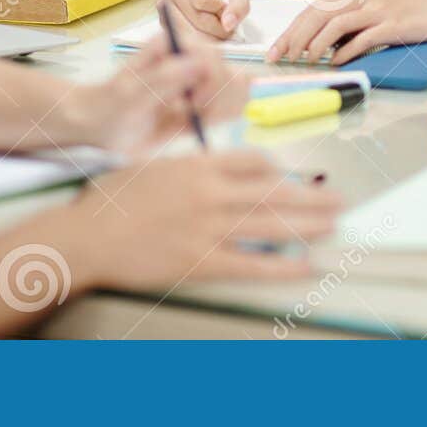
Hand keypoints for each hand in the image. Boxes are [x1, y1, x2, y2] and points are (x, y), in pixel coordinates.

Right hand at [62, 150, 341, 288]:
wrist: (85, 236)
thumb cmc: (112, 199)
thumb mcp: (155, 165)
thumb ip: (191, 165)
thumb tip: (220, 168)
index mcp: (199, 165)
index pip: (254, 160)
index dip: (279, 169)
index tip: (293, 175)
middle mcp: (212, 192)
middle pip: (275, 191)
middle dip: (312, 196)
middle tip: (340, 198)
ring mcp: (209, 228)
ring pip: (272, 224)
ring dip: (310, 224)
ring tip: (335, 224)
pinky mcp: (202, 261)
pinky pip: (253, 265)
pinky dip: (284, 265)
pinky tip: (307, 265)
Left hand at [64, 42, 250, 155]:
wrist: (97, 128)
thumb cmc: (107, 105)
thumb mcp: (128, 93)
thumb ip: (163, 77)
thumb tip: (200, 64)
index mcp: (174, 46)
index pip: (212, 56)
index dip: (210, 81)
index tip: (191, 102)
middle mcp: (191, 60)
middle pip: (230, 72)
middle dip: (218, 97)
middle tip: (190, 113)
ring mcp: (199, 82)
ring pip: (237, 90)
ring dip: (222, 109)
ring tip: (191, 120)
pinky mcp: (203, 104)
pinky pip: (230, 108)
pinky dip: (221, 119)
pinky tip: (195, 126)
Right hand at [159, 0, 250, 38]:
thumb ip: (239, 5)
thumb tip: (228, 25)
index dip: (219, 10)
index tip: (226, 8)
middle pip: (194, 17)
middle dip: (216, 28)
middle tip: (228, 28)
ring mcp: (162, 1)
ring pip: (186, 31)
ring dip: (207, 37)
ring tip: (218, 31)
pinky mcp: (162, 19)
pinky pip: (179, 37)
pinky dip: (196, 40)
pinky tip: (206, 33)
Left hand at [267, 0, 426, 63]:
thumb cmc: (395, 10)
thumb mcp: (362, 5)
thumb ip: (337, 18)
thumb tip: (307, 42)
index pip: (310, 11)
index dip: (289, 32)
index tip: (275, 51)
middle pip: (318, 16)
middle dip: (296, 39)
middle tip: (282, 58)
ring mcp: (375, 7)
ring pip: (336, 25)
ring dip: (317, 45)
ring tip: (307, 61)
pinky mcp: (390, 23)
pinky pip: (362, 38)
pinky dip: (344, 51)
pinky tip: (335, 62)